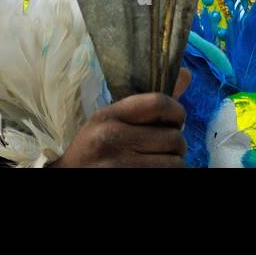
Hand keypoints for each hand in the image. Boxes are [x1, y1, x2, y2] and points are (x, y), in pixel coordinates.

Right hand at [48, 68, 189, 167]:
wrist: (69, 177)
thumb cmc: (93, 149)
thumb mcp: (110, 121)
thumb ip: (148, 103)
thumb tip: (187, 73)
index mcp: (108, 116)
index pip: (159, 103)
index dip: (178, 111)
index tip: (176, 120)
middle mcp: (112, 139)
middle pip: (174, 137)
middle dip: (177, 144)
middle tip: (166, 148)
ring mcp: (120, 166)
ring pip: (175, 163)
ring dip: (173, 163)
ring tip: (159, 161)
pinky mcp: (129, 181)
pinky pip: (166, 176)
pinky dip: (166, 173)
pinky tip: (153, 170)